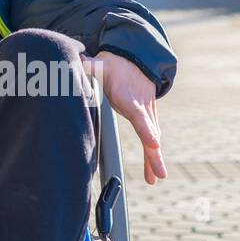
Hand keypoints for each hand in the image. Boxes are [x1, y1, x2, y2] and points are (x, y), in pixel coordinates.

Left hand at [82, 51, 166, 185]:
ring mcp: (147, 115)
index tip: (154, 143)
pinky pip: (151, 141)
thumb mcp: (102, 64)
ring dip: (154, 160)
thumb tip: (78, 61)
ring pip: (153, 140)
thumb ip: (91, 66)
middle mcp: (142, 109)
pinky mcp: (148, 120)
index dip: (146, 129)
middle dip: (154, 154)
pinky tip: (153, 175)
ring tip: (154, 179)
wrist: (136, 62)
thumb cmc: (114, 66)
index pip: (139, 116)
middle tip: (160, 173)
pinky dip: (153, 157)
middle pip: (150, 133)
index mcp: (130, 98)